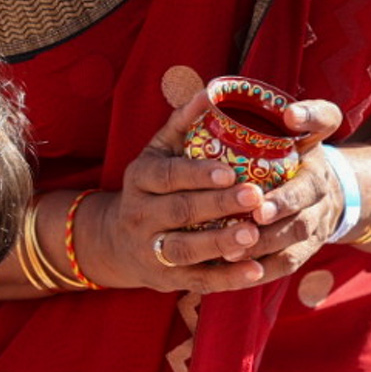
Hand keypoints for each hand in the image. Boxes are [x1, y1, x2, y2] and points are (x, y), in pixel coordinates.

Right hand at [78, 92, 276, 293]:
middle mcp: (141, 215)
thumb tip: (210, 91)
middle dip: (217, 205)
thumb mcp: (158, 153)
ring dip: (220, 244)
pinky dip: (227, 279)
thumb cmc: (151, 187)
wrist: (115, 241)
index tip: (229, 170)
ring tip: (253, 236)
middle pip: (179, 212)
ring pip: (185, 250)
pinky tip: (256, 271)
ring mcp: (152, 250)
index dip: (196, 174)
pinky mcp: (167, 279)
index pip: (167, 176)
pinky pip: (199, 280)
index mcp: (140, 179)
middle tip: (254, 197)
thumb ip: (182, 124)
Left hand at [240, 97, 347, 281]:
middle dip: (284, 201)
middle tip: (257, 210)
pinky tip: (236, 268)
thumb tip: (212, 92)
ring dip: (267, 241)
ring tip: (233, 248)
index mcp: (312, 143)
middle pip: (309, 190)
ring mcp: (316, 216)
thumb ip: (253, 115)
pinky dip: (264, 267)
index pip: (324, 119)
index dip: (310, 116)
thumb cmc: (284, 161)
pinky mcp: (306, 247)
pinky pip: (289, 261)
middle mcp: (320, 180)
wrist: (320, 199)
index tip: (290, 116)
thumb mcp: (279, 132)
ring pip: (297, 231)